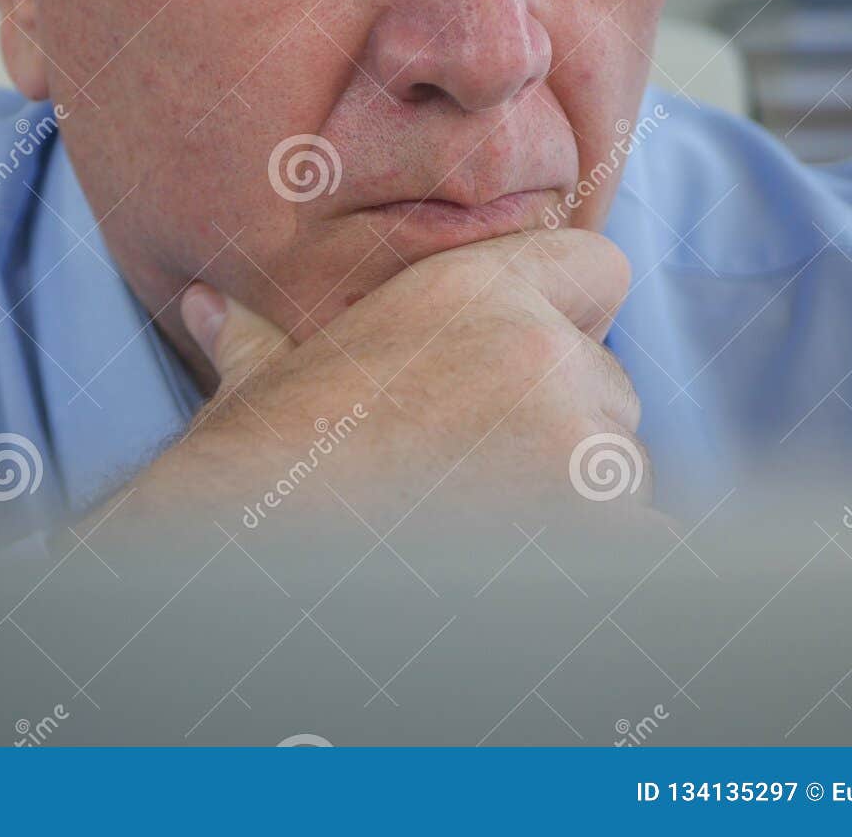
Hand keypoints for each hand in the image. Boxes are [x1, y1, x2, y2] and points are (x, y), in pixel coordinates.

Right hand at [102, 230, 655, 538]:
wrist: (244, 553)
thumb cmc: (254, 470)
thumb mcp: (261, 385)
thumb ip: (260, 339)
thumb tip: (208, 307)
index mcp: (473, 293)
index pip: (599, 271)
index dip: (571, 320)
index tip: (531, 373)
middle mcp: (541, 353)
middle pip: (610, 392)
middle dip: (564, 437)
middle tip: (476, 484)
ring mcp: (576, 443)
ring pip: (621, 476)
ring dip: (576, 509)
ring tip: (477, 536)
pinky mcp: (599, 528)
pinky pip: (643, 547)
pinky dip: (598, 569)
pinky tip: (516, 579)